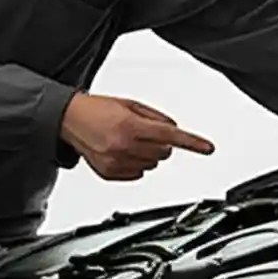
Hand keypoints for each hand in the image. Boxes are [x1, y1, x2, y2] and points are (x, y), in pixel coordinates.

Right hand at [60, 93, 214, 180]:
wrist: (70, 120)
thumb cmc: (98, 109)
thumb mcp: (129, 104)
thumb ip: (155, 117)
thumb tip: (173, 129)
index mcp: (130, 125)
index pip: (170, 136)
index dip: (192, 143)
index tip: (207, 148)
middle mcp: (124, 146)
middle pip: (164, 152)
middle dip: (161, 142)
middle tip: (144, 132)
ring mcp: (116, 162)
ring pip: (153, 165)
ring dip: (148, 154)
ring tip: (128, 140)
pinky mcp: (110, 173)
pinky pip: (138, 174)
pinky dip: (136, 164)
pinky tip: (122, 151)